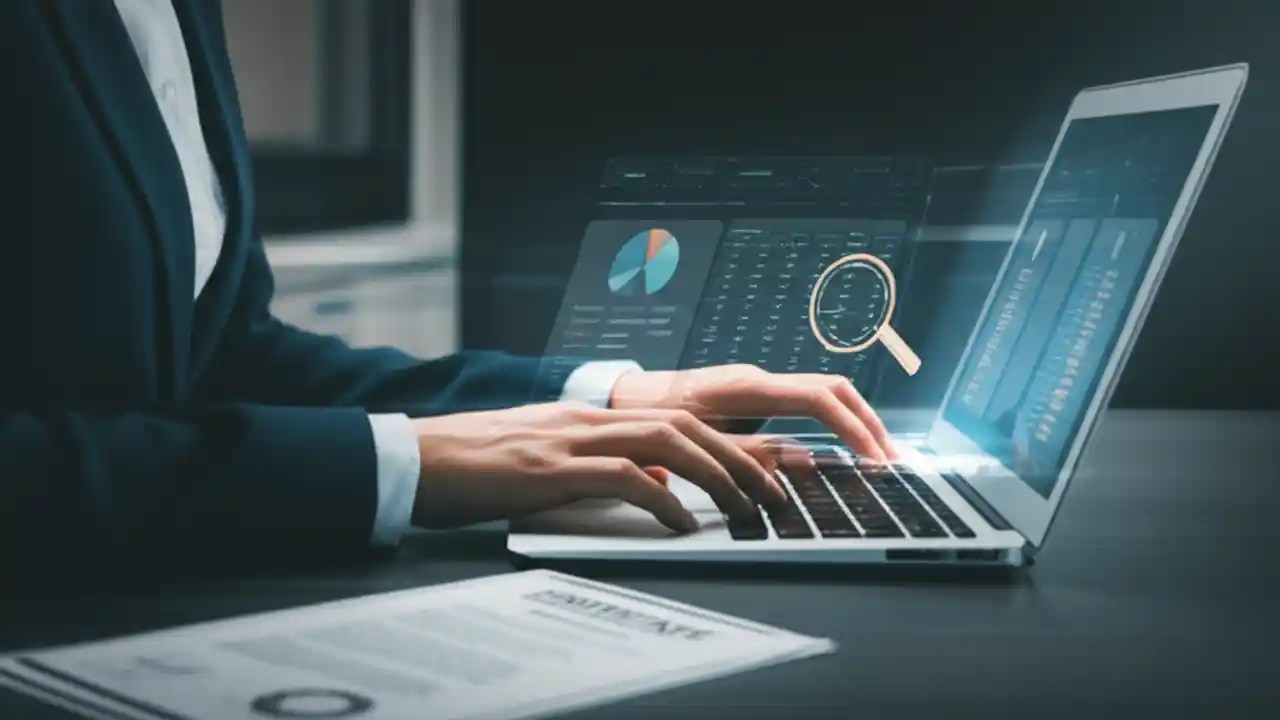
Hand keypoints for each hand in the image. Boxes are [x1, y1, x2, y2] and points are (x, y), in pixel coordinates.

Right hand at [409, 402, 786, 532]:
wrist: (415, 458)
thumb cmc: (474, 464)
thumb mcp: (545, 459)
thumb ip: (596, 463)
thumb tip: (649, 483)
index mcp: (589, 418)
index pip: (675, 418)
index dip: (728, 441)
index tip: (767, 467)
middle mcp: (588, 421)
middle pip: (685, 424)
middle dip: (739, 457)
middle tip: (775, 493)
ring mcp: (570, 441)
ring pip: (665, 441)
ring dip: (715, 474)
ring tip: (744, 508)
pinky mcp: (550, 470)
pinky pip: (622, 477)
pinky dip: (660, 499)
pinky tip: (681, 524)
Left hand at [609, 364, 897, 460]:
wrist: (624, 397)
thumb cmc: (649, 418)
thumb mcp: (695, 441)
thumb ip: (746, 453)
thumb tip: (802, 463)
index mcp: (746, 386)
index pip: (820, 398)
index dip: (854, 429)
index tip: (876, 460)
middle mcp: (759, 376)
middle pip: (834, 388)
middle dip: (869, 423)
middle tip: (893, 462)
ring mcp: (759, 382)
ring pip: (825, 392)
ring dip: (856, 421)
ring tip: (880, 458)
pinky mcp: (757, 393)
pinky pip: (808, 402)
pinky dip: (835, 422)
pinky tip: (846, 451)